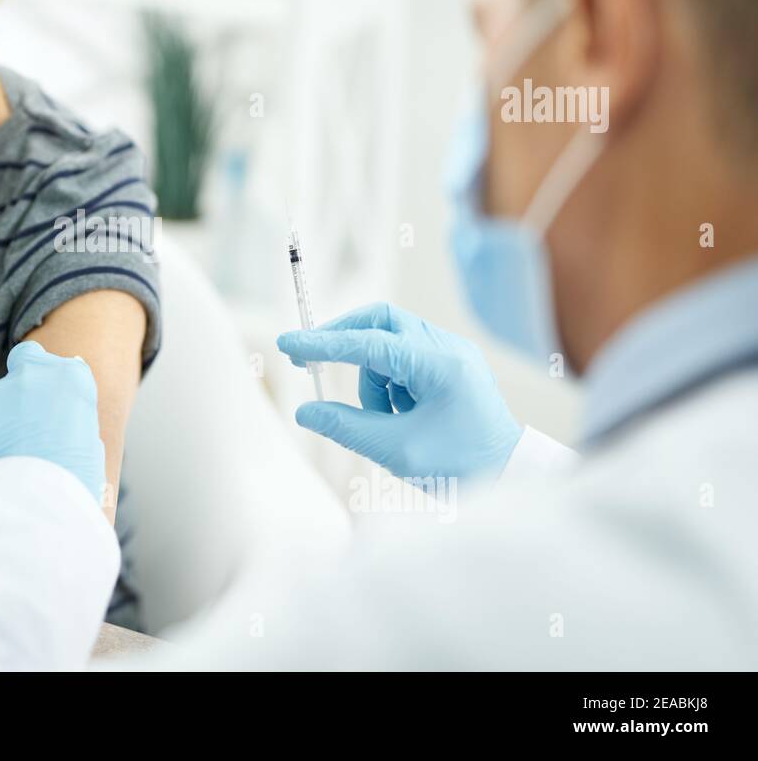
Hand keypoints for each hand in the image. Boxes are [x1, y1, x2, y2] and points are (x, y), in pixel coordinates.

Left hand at [0, 341, 106, 502]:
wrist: (33, 511)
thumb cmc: (74, 486)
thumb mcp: (88, 449)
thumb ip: (71, 422)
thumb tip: (58, 419)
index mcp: (69, 378)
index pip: (45, 360)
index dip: (38, 382)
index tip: (39, 402)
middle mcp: (28, 376)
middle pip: (16, 381)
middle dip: (16, 406)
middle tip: (22, 445)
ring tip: (6, 471)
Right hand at [277, 302, 522, 481]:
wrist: (512, 478)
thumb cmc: (462, 468)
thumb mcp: (397, 452)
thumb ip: (346, 427)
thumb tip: (306, 412)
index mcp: (440, 365)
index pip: (367, 343)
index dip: (322, 344)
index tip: (287, 344)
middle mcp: (449, 349)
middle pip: (380, 320)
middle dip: (343, 339)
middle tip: (311, 362)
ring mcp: (453, 353)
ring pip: (390, 341)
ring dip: (369, 373)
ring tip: (380, 418)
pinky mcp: (452, 365)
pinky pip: (405, 358)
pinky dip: (388, 381)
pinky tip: (398, 416)